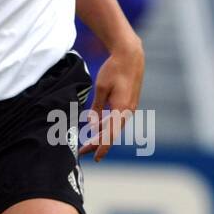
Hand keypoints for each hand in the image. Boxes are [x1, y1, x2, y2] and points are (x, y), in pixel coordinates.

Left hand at [79, 38, 144, 161]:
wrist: (130, 55)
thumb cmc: (114, 69)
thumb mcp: (101, 88)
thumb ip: (97, 107)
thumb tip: (92, 124)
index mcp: (121, 109)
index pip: (111, 134)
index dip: (103, 148)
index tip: (96, 158)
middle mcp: (128, 111)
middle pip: (111, 133)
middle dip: (97, 143)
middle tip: (82, 151)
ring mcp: (130, 107)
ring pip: (114, 126)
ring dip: (102, 134)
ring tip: (88, 141)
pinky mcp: (128, 102)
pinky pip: (116, 118)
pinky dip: (107, 124)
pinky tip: (97, 127)